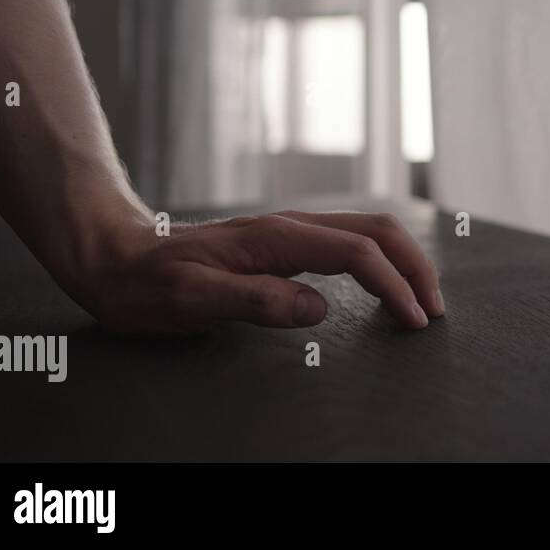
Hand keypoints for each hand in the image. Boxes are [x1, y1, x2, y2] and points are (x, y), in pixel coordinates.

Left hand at [63, 210, 443, 335]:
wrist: (114, 257)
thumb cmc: (146, 284)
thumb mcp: (190, 299)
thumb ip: (255, 300)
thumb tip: (317, 309)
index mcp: (276, 237)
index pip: (357, 254)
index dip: (393, 286)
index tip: (413, 323)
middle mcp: (291, 226)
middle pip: (377, 231)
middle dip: (416, 267)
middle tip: (434, 311)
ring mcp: (290, 232)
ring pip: (367, 232)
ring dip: (403, 261)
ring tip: (421, 300)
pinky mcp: (286, 244)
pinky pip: (349, 244)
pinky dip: (382, 262)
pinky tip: (384, 286)